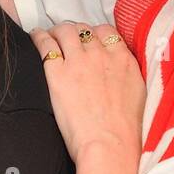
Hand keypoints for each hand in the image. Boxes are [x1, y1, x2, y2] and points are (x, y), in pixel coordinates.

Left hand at [29, 21, 144, 167]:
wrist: (110, 144)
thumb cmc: (126, 129)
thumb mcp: (138, 92)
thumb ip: (127, 74)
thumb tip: (119, 70)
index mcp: (123, 59)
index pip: (106, 32)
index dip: (94, 34)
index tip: (87, 40)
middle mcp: (100, 55)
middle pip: (83, 29)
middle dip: (74, 32)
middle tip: (66, 40)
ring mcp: (78, 62)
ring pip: (64, 31)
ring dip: (56, 32)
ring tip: (49, 37)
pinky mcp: (57, 74)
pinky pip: (45, 45)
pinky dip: (39, 37)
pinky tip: (35, 37)